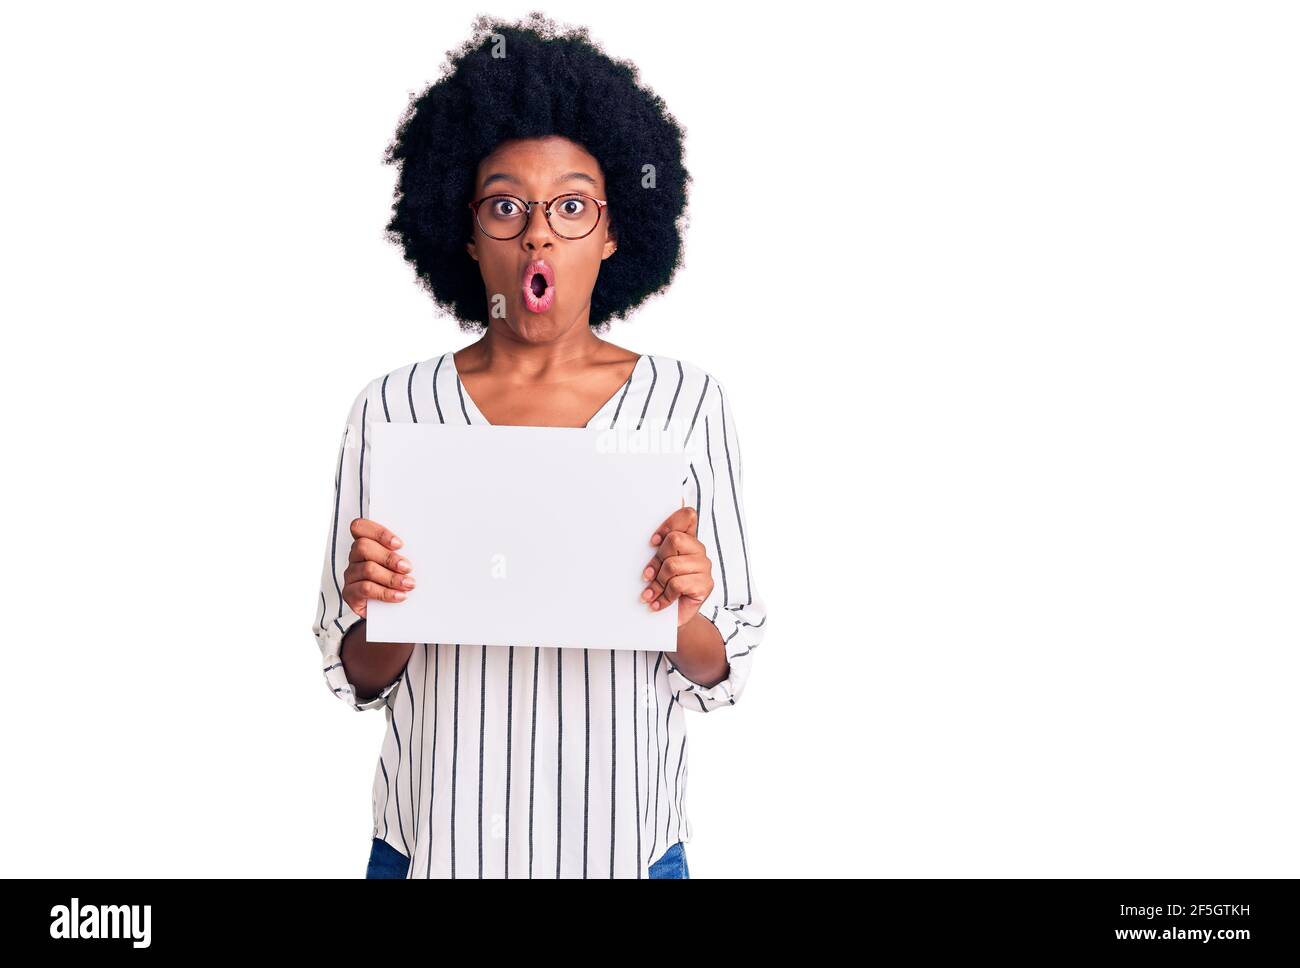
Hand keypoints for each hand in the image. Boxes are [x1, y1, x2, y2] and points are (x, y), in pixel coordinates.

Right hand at [343, 518, 414, 618]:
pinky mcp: (350, 593)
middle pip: (363, 547)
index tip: (399, 544)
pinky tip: (399, 595)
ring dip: (391, 577)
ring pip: (367, 569)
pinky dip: (386, 593)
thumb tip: (419, 551)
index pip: (360, 527)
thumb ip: (402, 554)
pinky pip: (366, 589)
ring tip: (408, 584)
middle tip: (407, 567)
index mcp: (365, 544)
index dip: (378, 533)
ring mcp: (351, 575)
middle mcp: (355, 558)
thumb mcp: (400, 564)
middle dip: (388, 557)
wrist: (386, 610)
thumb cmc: (395, 581)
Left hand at [641, 500, 712, 627]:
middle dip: (656, 560)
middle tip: (647, 576)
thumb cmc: (663, 588)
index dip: (669, 524)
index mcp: (688, 538)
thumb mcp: (658, 566)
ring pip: (673, 565)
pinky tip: (658, 603)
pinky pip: (678, 584)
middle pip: (675, 540)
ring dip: (657, 583)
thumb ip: (657, 551)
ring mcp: (705, 566)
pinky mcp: (706, 585)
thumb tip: (647, 543)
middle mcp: (698, 549)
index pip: (687, 515)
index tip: (653, 542)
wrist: (674, 618)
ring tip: (650, 594)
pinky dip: (664, 596)